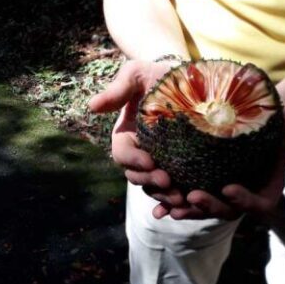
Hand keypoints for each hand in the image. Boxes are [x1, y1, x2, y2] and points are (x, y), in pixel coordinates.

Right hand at [89, 58, 187, 207]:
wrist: (192, 80)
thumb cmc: (158, 75)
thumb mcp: (138, 74)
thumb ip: (119, 89)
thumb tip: (92, 106)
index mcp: (126, 135)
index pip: (122, 154)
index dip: (134, 160)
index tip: (151, 161)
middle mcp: (140, 153)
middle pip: (137, 176)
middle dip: (150, 181)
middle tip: (169, 182)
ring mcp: (160, 163)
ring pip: (154, 187)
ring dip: (164, 195)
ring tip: (181, 197)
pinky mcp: (181, 169)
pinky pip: (173, 190)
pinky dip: (175, 203)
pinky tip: (185, 209)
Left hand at [159, 103, 284, 220]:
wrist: (261, 108)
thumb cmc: (283, 114)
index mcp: (269, 185)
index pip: (260, 204)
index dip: (245, 202)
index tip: (228, 188)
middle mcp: (246, 192)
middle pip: (228, 210)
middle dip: (210, 206)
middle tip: (191, 196)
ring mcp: (225, 188)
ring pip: (206, 207)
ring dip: (187, 210)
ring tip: (168, 207)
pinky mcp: (207, 180)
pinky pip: (189, 195)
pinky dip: (175, 201)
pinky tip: (157, 204)